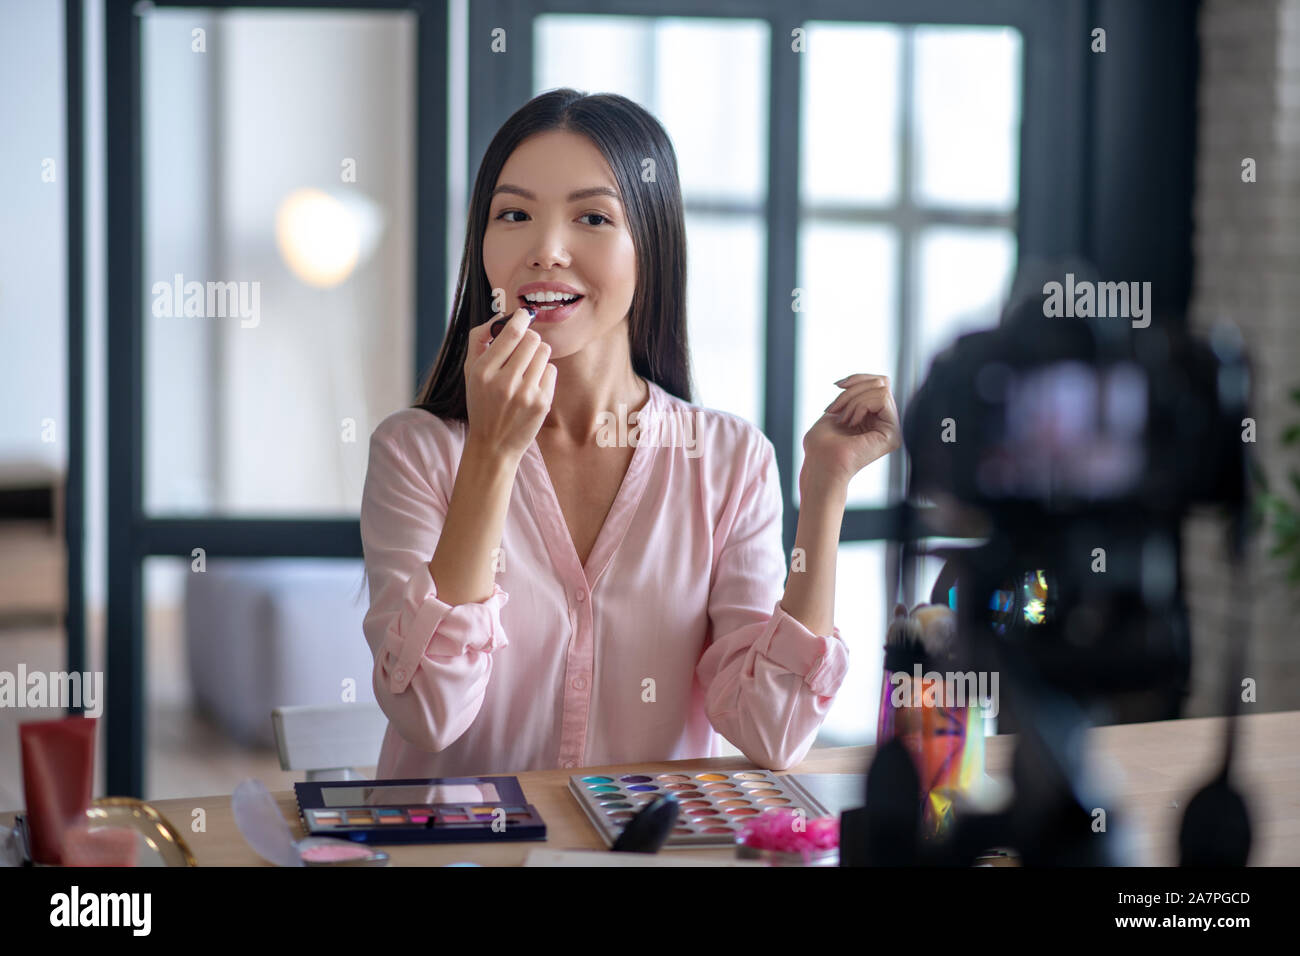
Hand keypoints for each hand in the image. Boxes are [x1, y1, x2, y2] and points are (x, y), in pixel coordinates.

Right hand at [463, 307, 555, 461]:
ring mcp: (526, 394)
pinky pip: (551, 370)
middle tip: (523, 348)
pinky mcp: (542, 403)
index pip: (511, 333)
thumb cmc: (481, 403)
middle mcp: (504, 383)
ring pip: (544, 353)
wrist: (493, 445)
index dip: (521, 319)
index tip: (524, 315)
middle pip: (532, 340)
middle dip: (529, 339)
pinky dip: (543, 373)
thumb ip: (479, 340)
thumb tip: (500, 316)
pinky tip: (532, 385)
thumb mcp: (470, 373)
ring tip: (526, 369)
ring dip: (537, 355)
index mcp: (483, 372)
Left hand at [800, 373, 900, 490]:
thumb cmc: (821, 445)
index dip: (857, 378)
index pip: (879, 382)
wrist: (820, 465)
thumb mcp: (838, 409)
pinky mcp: (893, 434)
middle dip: (853, 389)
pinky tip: (852, 423)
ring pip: (881, 388)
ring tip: (844, 420)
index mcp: (875, 418)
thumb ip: (856, 395)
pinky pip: (882, 399)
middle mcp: (886, 422)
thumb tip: (869, 380)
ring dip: (853, 400)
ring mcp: (892, 428)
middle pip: (881, 382)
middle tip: (836, 409)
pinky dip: (860, 406)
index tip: (837, 386)